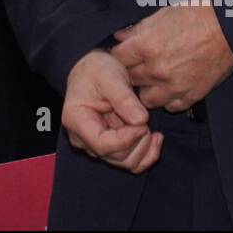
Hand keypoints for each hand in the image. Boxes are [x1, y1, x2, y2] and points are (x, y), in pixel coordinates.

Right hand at [62, 49, 162, 172]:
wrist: (92, 71)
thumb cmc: (96, 70)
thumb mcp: (109, 75)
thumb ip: (123, 97)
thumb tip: (141, 120)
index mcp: (76, 120)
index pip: (103, 144)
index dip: (127, 138)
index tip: (143, 122)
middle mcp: (83, 138)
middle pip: (116, 156)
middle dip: (138, 141)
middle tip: (147, 119)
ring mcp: (96, 145)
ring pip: (125, 162)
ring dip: (145, 149)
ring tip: (153, 128)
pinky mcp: (110, 148)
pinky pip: (130, 162)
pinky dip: (147, 154)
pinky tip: (156, 137)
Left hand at [111, 5, 232, 111]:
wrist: (231, 28)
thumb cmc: (197, 14)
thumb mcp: (162, 14)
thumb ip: (138, 29)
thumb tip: (120, 36)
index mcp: (146, 46)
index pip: (117, 58)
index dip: (118, 55)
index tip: (123, 54)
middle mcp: (156, 69)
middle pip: (129, 79)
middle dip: (131, 72)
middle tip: (137, 66)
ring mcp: (174, 85)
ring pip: (146, 99)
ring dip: (147, 89)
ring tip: (153, 79)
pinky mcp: (192, 95)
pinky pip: (171, 106)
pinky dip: (168, 99)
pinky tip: (171, 87)